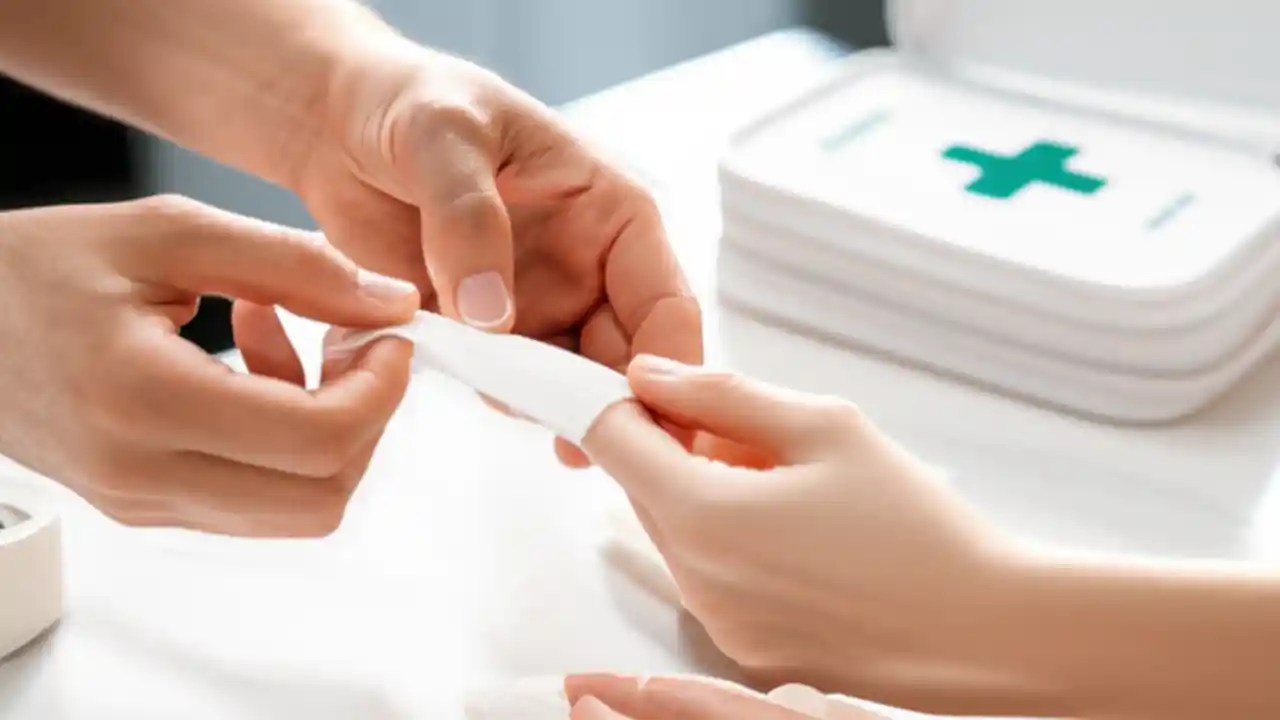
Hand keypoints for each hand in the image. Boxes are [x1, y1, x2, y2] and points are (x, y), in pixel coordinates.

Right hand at [0, 196, 418, 535]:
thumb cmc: (34, 269)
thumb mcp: (169, 232)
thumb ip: (293, 265)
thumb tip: (391, 303)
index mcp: (143, 397)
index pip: (319, 439)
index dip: (382, 389)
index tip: (387, 334)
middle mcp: (141, 474)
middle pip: (323, 496)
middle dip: (367, 417)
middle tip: (353, 342)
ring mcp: (143, 504)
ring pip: (299, 511)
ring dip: (328, 432)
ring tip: (287, 341)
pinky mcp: (147, 508)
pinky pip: (258, 502)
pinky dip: (286, 445)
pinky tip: (255, 370)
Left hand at [291, 41, 701, 464]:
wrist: (336, 124)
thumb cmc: (409, 100)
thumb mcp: (444, 135)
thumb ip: (469, 219)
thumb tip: (492, 318)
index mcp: (611, 211)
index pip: (666, 302)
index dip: (668, 364)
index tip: (640, 413)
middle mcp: (588, 267)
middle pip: (626, 359)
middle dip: (609, 407)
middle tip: (579, 448)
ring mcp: (538, 304)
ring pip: (570, 381)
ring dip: (550, 411)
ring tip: (515, 414)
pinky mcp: (485, 330)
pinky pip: (508, 383)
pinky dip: (499, 399)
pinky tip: (476, 394)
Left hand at [582, 357, 1030, 712]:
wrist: (984, 631)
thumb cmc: (919, 529)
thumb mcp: (824, 426)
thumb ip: (722, 394)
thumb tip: (651, 375)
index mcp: (705, 517)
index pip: (610, 441)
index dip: (618, 399)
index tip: (641, 382)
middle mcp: (695, 581)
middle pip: (641, 488)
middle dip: (679, 447)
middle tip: (758, 432)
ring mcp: (716, 624)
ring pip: (675, 531)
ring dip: (707, 495)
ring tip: (796, 486)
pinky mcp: (743, 649)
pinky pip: (707, 577)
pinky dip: (731, 543)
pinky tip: (802, 535)